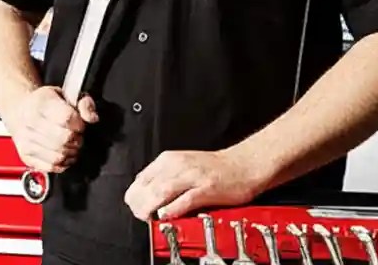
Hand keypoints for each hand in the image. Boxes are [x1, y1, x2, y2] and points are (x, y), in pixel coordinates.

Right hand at [6, 87, 98, 172]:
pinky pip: (51, 166)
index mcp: (41, 102)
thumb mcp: (67, 95)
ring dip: (71, 153)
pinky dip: (63, 164)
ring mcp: (25, 140)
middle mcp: (29, 121)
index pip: (66, 118)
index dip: (79, 124)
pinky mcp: (25, 155)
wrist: (21, 110)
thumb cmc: (46, 104)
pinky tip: (63, 154)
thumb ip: (85, 104)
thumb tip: (91, 118)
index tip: (79, 124)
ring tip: (70, 144)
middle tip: (76, 135)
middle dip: (76, 140)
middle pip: (63, 139)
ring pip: (58, 156)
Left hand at [124, 149, 266, 221]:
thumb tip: (146, 194)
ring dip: (151, 207)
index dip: (134, 195)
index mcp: (169, 160)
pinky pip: (185, 200)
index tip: (135, 206)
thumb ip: (164, 178)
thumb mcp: (181, 165)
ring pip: (162, 191)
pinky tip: (167, 216)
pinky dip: (173, 209)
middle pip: (148, 186)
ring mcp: (193, 176)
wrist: (243, 164)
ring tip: (148, 218)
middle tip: (140, 215)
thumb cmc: (214, 168)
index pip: (141, 178)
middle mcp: (178, 166)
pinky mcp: (207, 188)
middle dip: (139, 203)